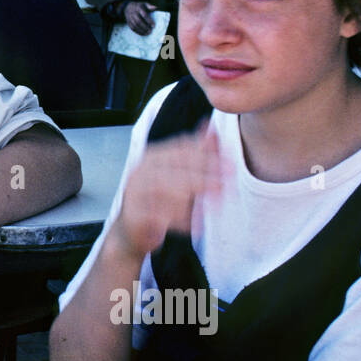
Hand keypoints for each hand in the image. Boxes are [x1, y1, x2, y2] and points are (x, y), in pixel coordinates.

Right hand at [111, 124, 224, 260]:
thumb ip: (193, 153)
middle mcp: (141, 172)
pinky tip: (196, 227)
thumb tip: (211, 128)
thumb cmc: (156, 201)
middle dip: (205, 174)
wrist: (130, 231)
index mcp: (152, 158)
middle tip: (226, 183)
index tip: (230, 162)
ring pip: (167, 189)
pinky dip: (181, 222)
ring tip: (216, 204)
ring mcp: (134, 192)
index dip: (208, 154)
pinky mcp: (134, 215)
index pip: (182, 150)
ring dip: (194, 197)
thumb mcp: (175, 174)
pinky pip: (160, 216)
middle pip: (176, 167)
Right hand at [123, 1, 156, 35]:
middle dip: (145, 27)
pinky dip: (138, 32)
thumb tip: (156, 8)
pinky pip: (132, 28)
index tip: (153, 26)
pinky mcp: (128, 22)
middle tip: (150, 31)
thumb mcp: (144, 4)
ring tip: (147, 33)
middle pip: (139, 21)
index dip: (149, 21)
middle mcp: (134, 13)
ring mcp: (130, 18)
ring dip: (142, 30)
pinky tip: (143, 34)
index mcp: (139, 8)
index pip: (144, 15)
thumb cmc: (139, 6)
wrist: (127, 7)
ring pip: (135, 25)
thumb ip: (150, 6)